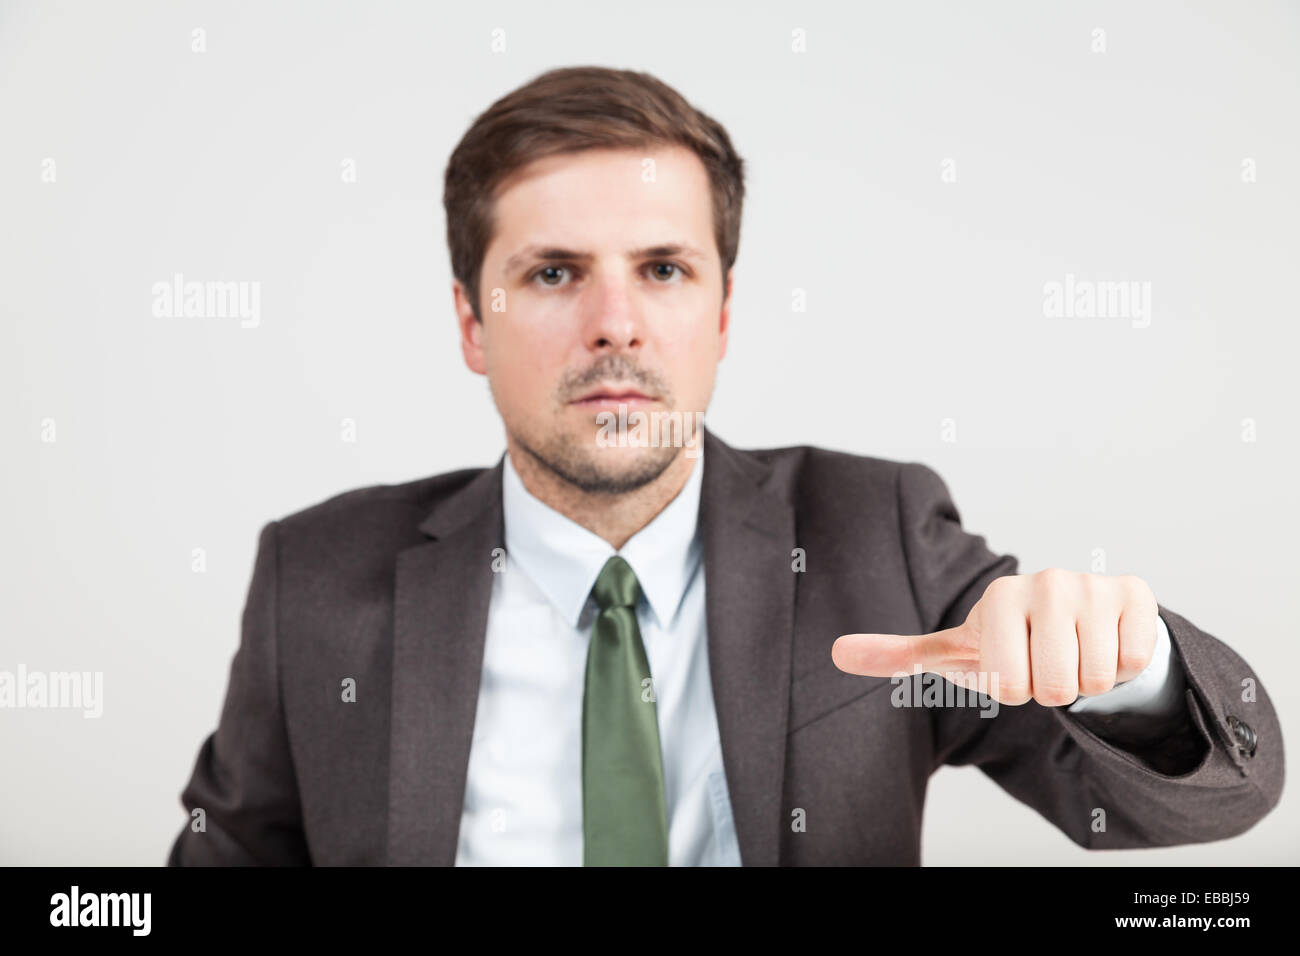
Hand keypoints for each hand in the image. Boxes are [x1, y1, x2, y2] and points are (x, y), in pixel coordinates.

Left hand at [831, 569, 1159, 705]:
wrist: (1076, 623)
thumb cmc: (1010, 642)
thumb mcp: (956, 651)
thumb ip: (899, 655)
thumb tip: (836, 653)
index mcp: (998, 596)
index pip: (1010, 684)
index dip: (1013, 688)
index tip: (1011, 664)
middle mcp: (1046, 581)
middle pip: (1055, 685)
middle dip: (1051, 689)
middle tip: (1045, 663)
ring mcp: (1093, 584)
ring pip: (1096, 676)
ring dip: (1087, 679)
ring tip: (1073, 653)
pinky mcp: (1135, 593)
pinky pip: (1133, 660)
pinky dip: (1123, 666)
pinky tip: (1104, 643)